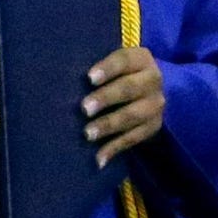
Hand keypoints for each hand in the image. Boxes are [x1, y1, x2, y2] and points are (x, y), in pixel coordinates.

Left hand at [80, 44, 165, 166]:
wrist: (147, 92)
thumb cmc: (116, 75)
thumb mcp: (113, 65)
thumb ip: (96, 69)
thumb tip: (61, 78)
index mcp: (141, 58)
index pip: (125, 60)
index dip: (108, 68)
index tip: (89, 78)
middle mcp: (153, 79)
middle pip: (130, 88)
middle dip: (106, 98)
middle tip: (84, 108)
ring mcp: (156, 105)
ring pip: (133, 115)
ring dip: (109, 125)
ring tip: (88, 134)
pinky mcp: (154, 126)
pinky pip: (134, 138)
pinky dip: (115, 148)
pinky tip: (98, 158)